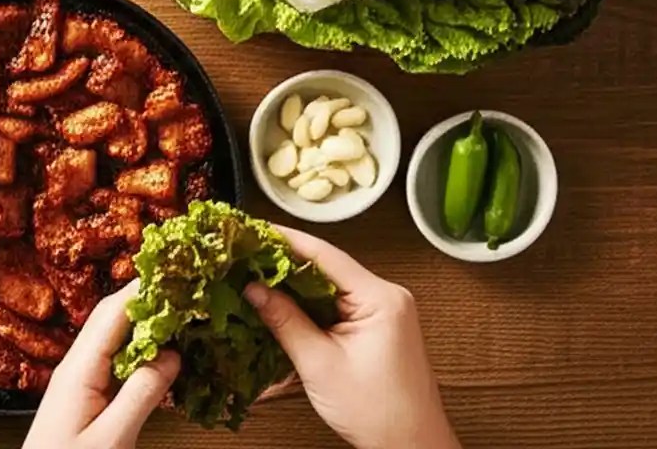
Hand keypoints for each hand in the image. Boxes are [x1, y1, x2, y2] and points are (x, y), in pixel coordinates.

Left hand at [23, 281, 179, 448]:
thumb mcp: (111, 438)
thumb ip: (141, 394)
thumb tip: (172, 354)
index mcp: (79, 368)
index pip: (113, 312)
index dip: (145, 288)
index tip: (178, 274)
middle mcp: (76, 365)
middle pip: (112, 316)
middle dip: (147, 297)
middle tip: (186, 287)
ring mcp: (79, 379)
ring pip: (114, 336)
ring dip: (145, 322)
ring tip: (181, 313)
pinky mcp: (85, 394)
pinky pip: (114, 359)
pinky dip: (140, 349)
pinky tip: (162, 354)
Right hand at [243, 226, 459, 448]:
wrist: (411, 448)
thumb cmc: (376, 412)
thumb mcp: (319, 363)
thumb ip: (285, 320)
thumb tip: (254, 288)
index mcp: (381, 298)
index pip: (325, 254)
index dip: (286, 239)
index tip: (253, 229)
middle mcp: (387, 296)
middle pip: (326, 268)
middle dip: (284, 263)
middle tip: (244, 255)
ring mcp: (384, 312)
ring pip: (329, 287)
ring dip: (294, 286)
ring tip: (254, 278)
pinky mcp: (377, 328)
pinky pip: (336, 306)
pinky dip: (309, 306)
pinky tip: (281, 306)